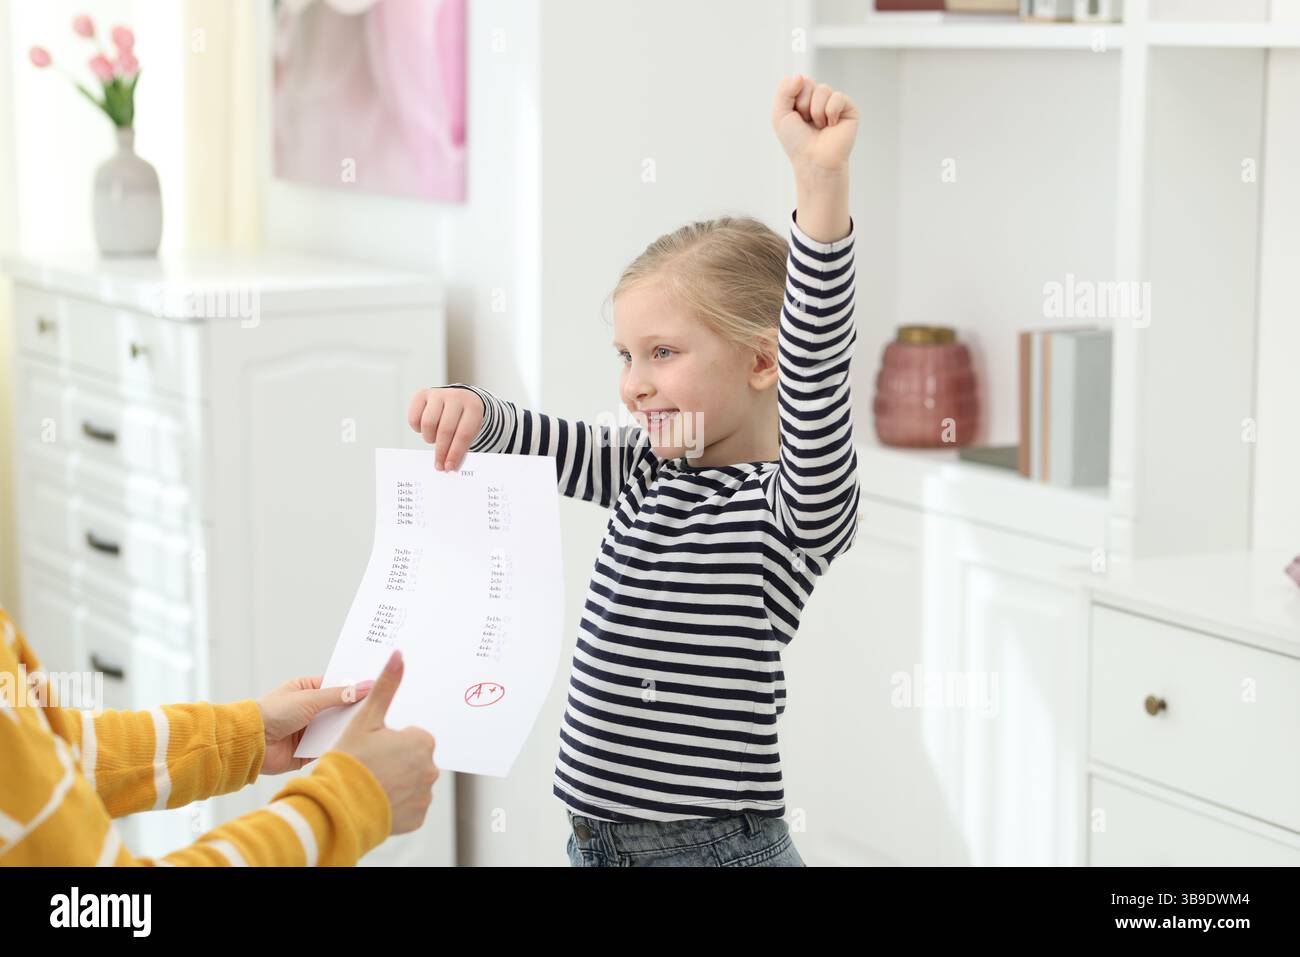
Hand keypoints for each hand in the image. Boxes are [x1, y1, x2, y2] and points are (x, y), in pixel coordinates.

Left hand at [257, 675, 374, 774]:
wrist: (251, 742)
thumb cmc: (274, 712)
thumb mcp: (311, 698)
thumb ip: (340, 695)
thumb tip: (366, 686)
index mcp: (307, 690)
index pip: (337, 687)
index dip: (355, 688)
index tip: (377, 687)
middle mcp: (309, 710)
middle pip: (339, 709)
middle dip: (354, 711)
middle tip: (380, 709)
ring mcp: (309, 731)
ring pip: (336, 729)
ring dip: (347, 730)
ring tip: (373, 728)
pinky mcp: (307, 751)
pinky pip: (328, 747)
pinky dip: (337, 746)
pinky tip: (356, 746)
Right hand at [332, 651, 438, 835]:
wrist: (337, 807)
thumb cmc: (350, 762)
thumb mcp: (365, 719)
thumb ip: (384, 687)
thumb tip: (398, 655)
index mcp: (422, 742)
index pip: (412, 737)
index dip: (390, 741)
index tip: (373, 749)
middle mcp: (430, 768)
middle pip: (413, 760)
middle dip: (396, 762)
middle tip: (369, 767)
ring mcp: (425, 796)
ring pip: (412, 784)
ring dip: (396, 784)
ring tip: (370, 786)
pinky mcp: (418, 818)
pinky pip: (410, 808)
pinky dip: (396, 806)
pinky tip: (376, 803)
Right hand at [407, 387, 485, 470]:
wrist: (460, 398)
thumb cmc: (465, 419)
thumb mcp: (470, 430)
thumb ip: (462, 446)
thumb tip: (449, 465)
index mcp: (473, 407)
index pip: (463, 434)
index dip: (455, 453)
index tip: (449, 467)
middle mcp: (456, 397)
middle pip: (445, 430)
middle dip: (441, 451)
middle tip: (439, 464)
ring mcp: (438, 394)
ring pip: (428, 423)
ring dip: (430, 438)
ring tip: (435, 439)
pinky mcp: (423, 394)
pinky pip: (414, 417)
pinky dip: (418, 429)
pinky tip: (426, 430)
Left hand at [772, 74, 858, 178]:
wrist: (813, 160)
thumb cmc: (797, 143)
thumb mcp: (780, 115)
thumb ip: (784, 91)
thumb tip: (800, 75)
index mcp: (803, 99)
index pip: (797, 81)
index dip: (793, 99)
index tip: (795, 118)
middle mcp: (819, 99)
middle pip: (808, 82)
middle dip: (803, 104)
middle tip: (807, 123)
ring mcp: (834, 103)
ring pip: (823, 89)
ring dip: (816, 111)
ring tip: (820, 126)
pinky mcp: (849, 109)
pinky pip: (838, 97)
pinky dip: (831, 112)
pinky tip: (832, 125)